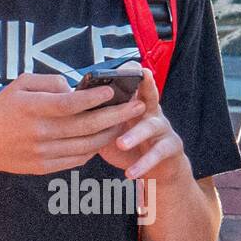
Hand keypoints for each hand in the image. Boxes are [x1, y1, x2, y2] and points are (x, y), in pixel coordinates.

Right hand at [0, 72, 144, 175]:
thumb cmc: (3, 108)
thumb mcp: (20, 85)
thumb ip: (49, 82)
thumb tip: (75, 87)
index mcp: (34, 109)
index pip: (72, 104)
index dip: (95, 98)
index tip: (113, 91)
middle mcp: (40, 132)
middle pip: (87, 126)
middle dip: (116, 116)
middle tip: (136, 106)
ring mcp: (43, 153)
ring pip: (87, 146)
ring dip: (109, 134)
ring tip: (124, 123)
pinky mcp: (44, 167)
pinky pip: (77, 160)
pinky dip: (93, 149)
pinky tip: (102, 138)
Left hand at [100, 69, 189, 183]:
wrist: (158, 171)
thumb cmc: (130, 146)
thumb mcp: (112, 130)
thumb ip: (98, 119)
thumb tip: (69, 112)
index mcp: (136, 103)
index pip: (134, 83)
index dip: (131, 73)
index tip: (123, 67)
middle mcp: (152, 111)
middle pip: (151, 94)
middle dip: (147, 85)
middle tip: (139, 80)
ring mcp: (163, 128)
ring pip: (150, 126)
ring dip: (135, 134)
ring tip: (120, 143)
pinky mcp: (171, 147)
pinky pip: (157, 154)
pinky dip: (142, 164)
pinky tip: (129, 173)